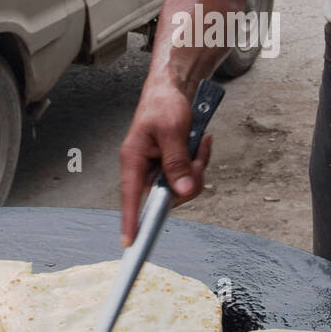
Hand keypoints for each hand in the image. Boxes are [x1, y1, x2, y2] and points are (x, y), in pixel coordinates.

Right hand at [119, 82, 213, 245]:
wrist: (172, 88)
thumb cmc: (163, 104)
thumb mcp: (172, 130)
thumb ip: (176, 162)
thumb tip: (181, 192)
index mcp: (133, 159)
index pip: (130, 196)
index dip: (130, 220)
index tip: (130, 243)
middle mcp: (144, 168)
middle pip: (167, 195)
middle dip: (189, 178)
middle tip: (197, 152)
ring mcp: (159, 169)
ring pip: (182, 187)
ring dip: (197, 167)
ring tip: (199, 141)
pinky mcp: (172, 166)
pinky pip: (189, 176)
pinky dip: (199, 161)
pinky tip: (200, 141)